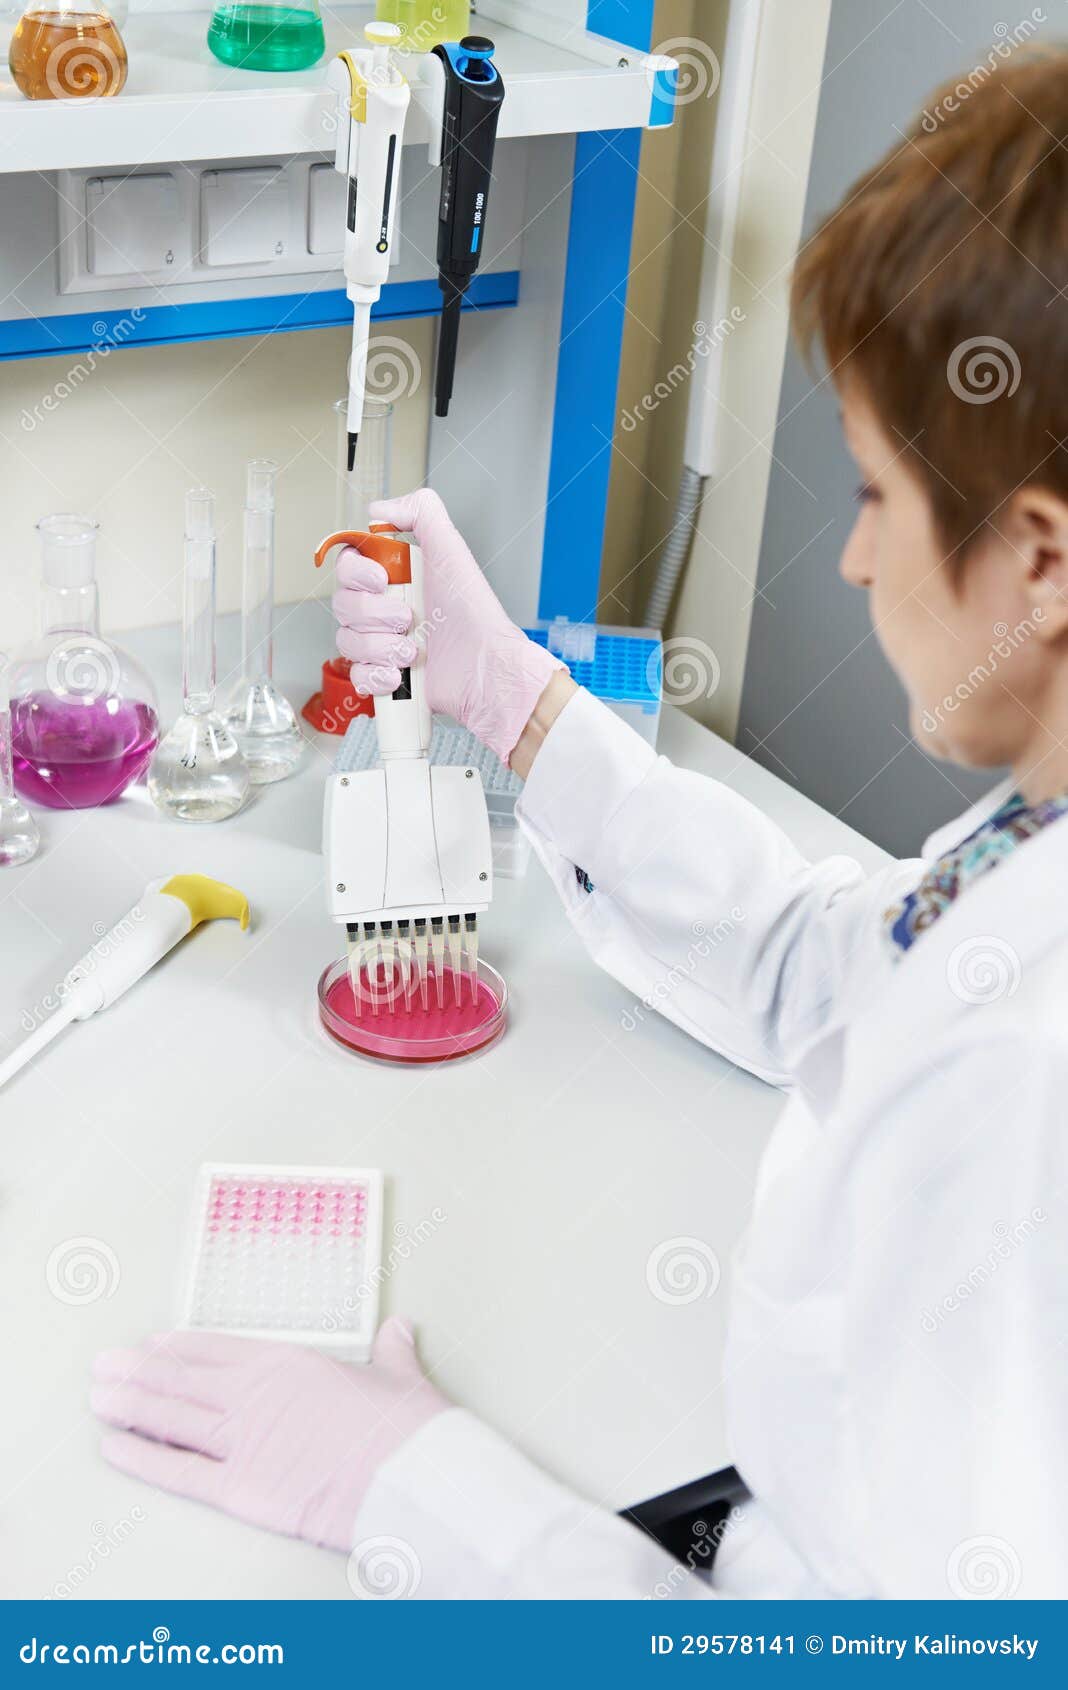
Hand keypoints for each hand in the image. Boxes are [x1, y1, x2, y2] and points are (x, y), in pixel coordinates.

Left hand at [91, 1320, 447, 1551]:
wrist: (412, 1476)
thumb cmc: (408, 1428)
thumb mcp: (400, 1378)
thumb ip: (391, 1353)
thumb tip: (400, 1329)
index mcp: (289, 1364)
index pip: (219, 1351)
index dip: (182, 1348)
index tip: (153, 1343)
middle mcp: (256, 1396)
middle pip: (183, 1380)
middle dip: (139, 1372)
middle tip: (105, 1365)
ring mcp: (244, 1441)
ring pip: (171, 1419)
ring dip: (130, 1407)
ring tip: (97, 1398)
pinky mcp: (241, 1489)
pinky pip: (180, 1472)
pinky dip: (142, 1460)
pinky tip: (113, 1449)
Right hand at [332, 487, 564, 764]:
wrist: (486, 667)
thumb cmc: (474, 613)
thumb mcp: (451, 549)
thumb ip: (421, 512)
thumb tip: (377, 508)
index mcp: (396, 579)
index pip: (347, 567)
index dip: (355, 573)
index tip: (381, 579)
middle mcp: (385, 609)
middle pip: (342, 604)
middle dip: (373, 613)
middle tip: (407, 618)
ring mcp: (383, 645)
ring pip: (346, 642)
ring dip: (378, 646)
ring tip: (411, 650)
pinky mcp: (386, 678)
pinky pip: (356, 676)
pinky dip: (374, 675)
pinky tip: (398, 674)